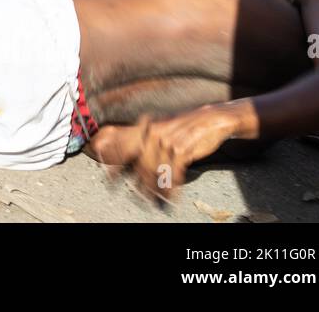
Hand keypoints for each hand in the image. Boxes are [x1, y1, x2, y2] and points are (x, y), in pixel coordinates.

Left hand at [87, 106, 237, 200]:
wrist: (209, 119)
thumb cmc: (183, 128)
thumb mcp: (160, 128)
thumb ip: (143, 139)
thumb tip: (130, 156)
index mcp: (144, 128)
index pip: (122, 148)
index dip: (115, 165)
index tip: (109, 181)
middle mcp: (151, 133)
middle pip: (140, 164)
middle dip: (141, 184)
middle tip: (143, 198)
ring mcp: (166, 140)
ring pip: (156, 170)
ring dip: (157, 188)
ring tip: (159, 199)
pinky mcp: (180, 148)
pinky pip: (173, 172)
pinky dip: (172, 185)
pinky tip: (172, 195)